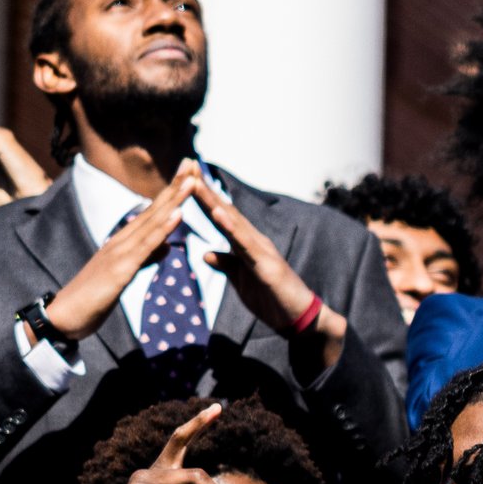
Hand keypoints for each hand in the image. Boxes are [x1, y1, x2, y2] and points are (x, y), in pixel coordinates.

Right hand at [40, 173, 196, 338]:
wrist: (63, 317)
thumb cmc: (91, 298)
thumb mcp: (125, 275)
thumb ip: (146, 258)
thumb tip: (167, 246)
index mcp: (125, 242)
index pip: (154, 212)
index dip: (172, 192)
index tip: (190, 172)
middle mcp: (122, 240)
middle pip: (155, 209)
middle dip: (176, 185)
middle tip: (193, 161)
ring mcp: (120, 252)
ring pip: (152, 222)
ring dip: (174, 200)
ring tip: (192, 179)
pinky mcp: (119, 270)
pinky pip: (145, 247)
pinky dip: (162, 230)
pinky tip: (178, 215)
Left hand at [189, 173, 344, 365]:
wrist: (300, 319)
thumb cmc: (272, 299)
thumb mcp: (241, 280)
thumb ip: (226, 264)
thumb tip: (206, 254)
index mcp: (245, 244)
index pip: (219, 216)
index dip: (201, 197)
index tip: (183, 177)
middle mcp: (254, 240)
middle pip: (224, 211)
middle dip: (204, 188)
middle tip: (187, 164)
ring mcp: (261, 250)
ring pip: (232, 221)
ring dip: (213, 201)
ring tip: (194, 182)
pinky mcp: (267, 265)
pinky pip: (246, 245)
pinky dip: (232, 228)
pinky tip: (219, 214)